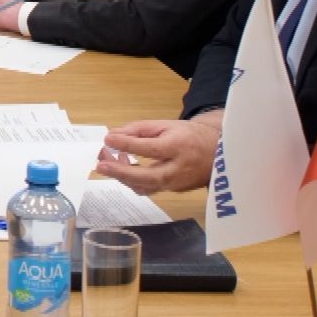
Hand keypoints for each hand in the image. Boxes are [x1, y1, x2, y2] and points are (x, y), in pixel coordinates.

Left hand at [94, 113, 222, 194]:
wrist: (216, 153)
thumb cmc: (187, 135)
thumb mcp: (165, 125)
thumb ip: (138, 130)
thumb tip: (113, 136)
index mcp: (179, 147)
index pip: (150, 149)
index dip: (127, 144)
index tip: (108, 139)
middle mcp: (178, 169)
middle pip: (148, 177)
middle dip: (122, 173)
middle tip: (101, 166)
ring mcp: (176, 184)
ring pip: (146, 187)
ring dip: (123, 178)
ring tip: (106, 164)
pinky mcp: (173, 191)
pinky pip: (148, 189)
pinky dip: (132, 181)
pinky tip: (121, 169)